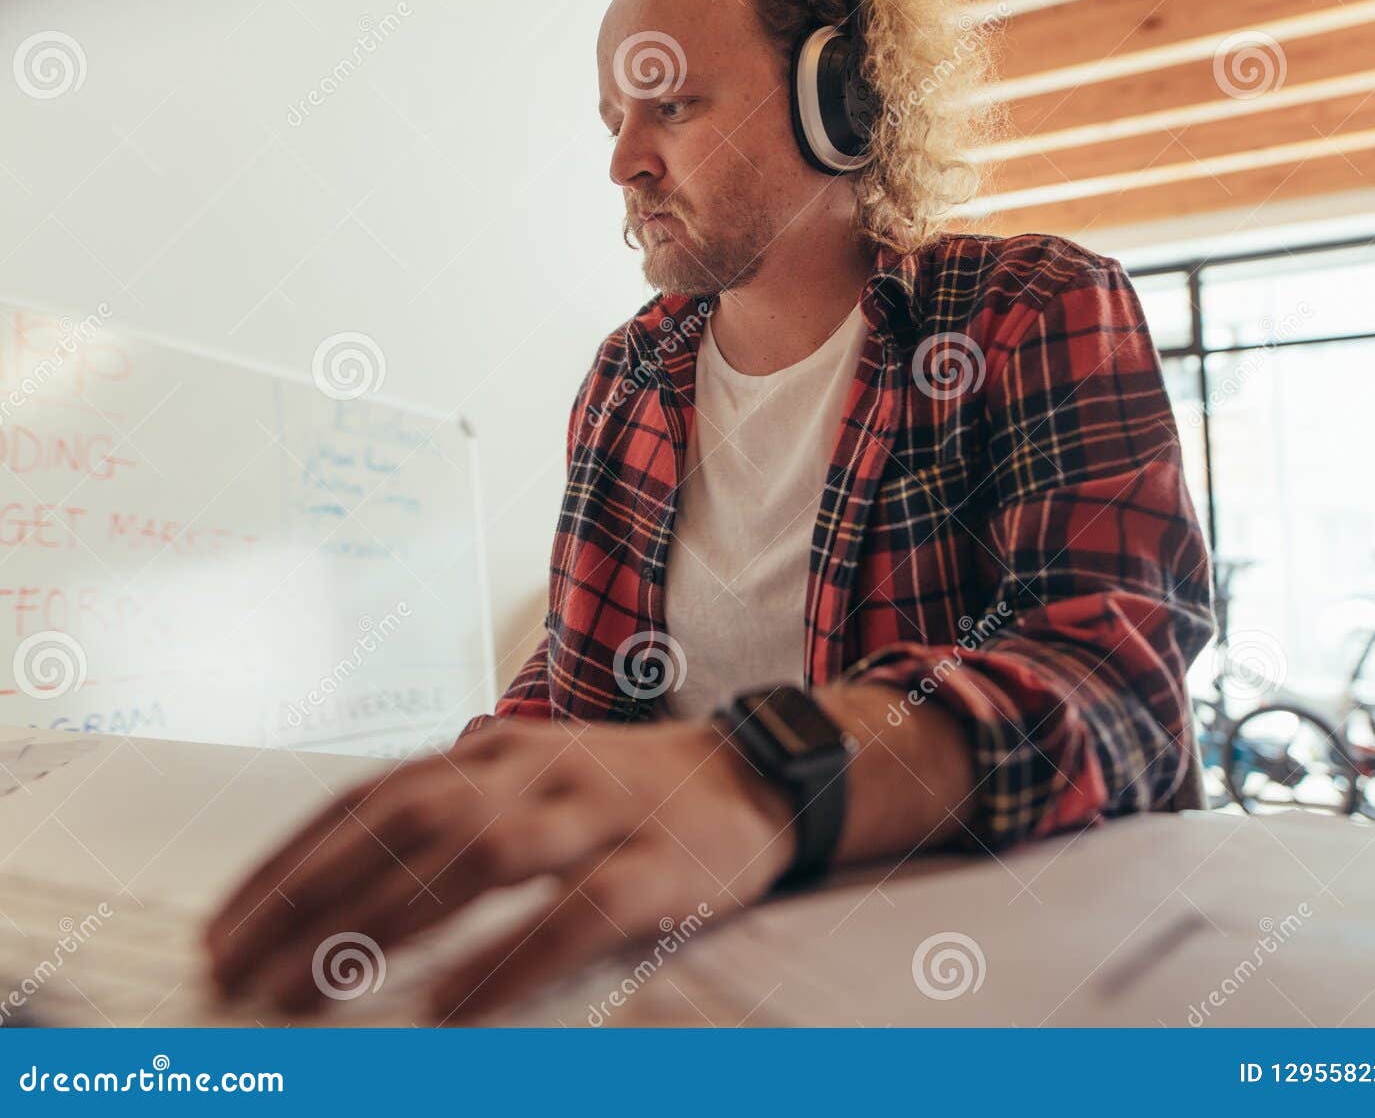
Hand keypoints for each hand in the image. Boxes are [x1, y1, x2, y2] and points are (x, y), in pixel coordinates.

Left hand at [204, 716, 796, 1020]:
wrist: (757, 775)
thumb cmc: (627, 790)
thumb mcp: (533, 773)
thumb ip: (453, 800)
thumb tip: (341, 856)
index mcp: (496, 751)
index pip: (372, 795)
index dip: (291, 861)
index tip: (227, 929)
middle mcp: (536, 768)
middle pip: (405, 820)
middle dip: (309, 897)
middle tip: (238, 974)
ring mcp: (599, 813)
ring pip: (478, 855)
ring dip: (384, 924)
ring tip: (310, 995)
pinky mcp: (658, 866)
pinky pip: (574, 917)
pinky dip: (506, 964)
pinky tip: (449, 1015)